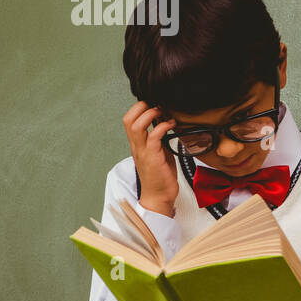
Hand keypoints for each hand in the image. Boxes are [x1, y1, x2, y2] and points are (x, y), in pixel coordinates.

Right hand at [124, 100, 179, 216]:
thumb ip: (159, 138)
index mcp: (137, 144)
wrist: (159, 196)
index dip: (138, 108)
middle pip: (128, 119)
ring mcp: (143, 151)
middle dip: (141, 106)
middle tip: (157, 104)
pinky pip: (154, 137)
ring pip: (136, 126)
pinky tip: (172, 125)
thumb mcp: (159, 152)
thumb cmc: (161, 175)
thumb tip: (167, 123)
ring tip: (163, 112)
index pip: (129, 120)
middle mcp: (137, 146)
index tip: (153, 104)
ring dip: (150, 114)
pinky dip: (163, 127)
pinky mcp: (153, 157)